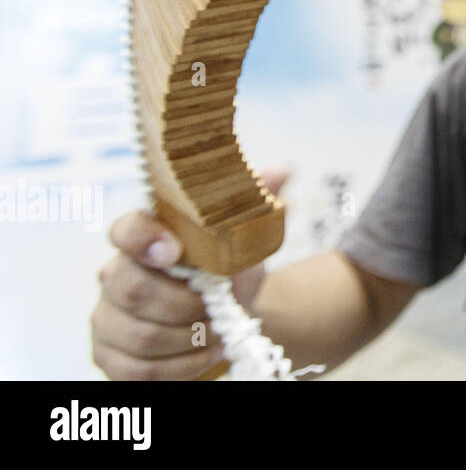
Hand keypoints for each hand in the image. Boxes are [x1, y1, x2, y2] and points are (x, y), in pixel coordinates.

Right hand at [90, 166, 289, 379]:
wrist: (229, 316)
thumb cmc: (228, 271)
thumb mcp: (247, 238)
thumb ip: (254, 204)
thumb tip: (282, 171)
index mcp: (144, 239)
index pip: (126, 230)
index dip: (143, 239)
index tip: (175, 251)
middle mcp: (115, 275)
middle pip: (133, 291)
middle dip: (185, 305)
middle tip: (218, 309)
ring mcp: (107, 318)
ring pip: (139, 336)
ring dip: (189, 340)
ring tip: (220, 334)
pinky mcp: (111, 357)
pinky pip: (138, 370)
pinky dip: (181, 367)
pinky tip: (206, 355)